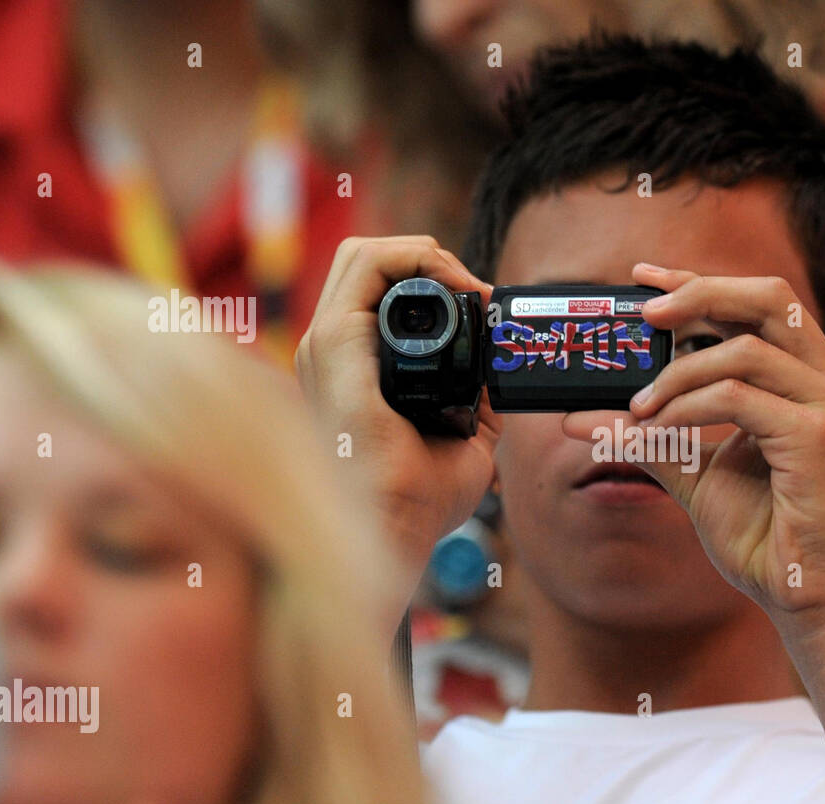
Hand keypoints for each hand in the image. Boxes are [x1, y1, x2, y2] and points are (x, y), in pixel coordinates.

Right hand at [295, 236, 500, 609]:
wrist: (398, 527)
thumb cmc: (419, 498)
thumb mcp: (462, 435)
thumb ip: (474, 398)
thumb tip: (497, 372)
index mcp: (351, 371)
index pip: (377, 293)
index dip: (432, 281)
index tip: (481, 306)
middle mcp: (331, 353)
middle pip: (368, 264)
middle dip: (428, 259)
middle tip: (475, 289)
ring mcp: (327, 346)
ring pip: (364, 254)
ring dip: (424, 254)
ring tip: (468, 284)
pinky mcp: (335, 345)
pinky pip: (368, 266)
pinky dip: (416, 258)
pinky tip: (458, 285)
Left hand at [565, 263, 824, 773]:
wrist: (814, 604)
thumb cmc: (770, 545)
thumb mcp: (699, 479)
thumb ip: (655, 439)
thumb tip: (585, 420)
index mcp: (811, 383)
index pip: (761, 305)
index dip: (702, 281)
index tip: (644, 277)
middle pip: (768, 297)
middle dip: (698, 291)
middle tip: (642, 313)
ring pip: (744, 347)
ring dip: (678, 371)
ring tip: (640, 407)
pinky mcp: (821, 435)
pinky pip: (740, 395)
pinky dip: (690, 406)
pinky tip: (661, 426)